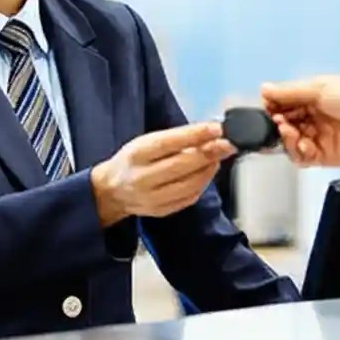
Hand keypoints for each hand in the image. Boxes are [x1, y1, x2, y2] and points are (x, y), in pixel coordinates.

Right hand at [91, 122, 234, 225]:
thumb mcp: (146, 142)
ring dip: (210, 169)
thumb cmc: (132, 161)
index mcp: (137, 154)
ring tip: (218, 157)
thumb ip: (175, 139)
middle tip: (228, 144)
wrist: (110, 191)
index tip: (217, 128)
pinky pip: (190, 197)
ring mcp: (152, 198)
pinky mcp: (161, 211)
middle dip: (211, 153)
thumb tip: (209, 133)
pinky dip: (203, 183)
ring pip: (191, 184)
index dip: (196, 135)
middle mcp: (143, 178)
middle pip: (183, 165)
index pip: (169, 143)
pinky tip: (207, 172)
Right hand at [260, 75, 339, 166]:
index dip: (272, 106)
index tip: (267, 108)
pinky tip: (305, 146)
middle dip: (277, 124)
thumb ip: (290, 92)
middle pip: (282, 124)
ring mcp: (316, 137)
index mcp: (310, 97)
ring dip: (286, 139)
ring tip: (292, 133)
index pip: (282, 103)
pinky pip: (301, 158)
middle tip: (280, 122)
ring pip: (289, 143)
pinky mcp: (322, 156)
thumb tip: (263, 89)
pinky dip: (299, 153)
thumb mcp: (320, 88)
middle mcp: (311, 117)